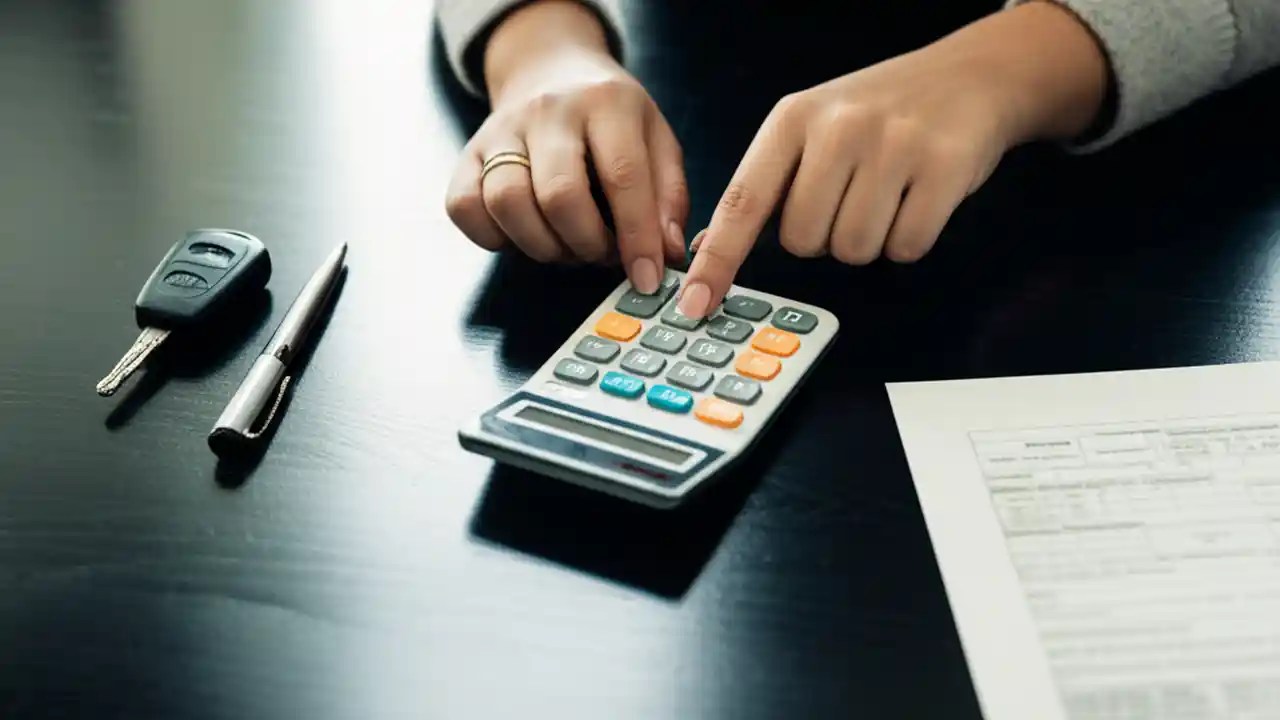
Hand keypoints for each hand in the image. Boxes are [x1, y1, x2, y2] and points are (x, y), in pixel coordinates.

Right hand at [445, 0, 686, 293]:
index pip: (622, 176)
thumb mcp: (656, 140)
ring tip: (566, 245)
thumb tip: (668, 253)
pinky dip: (493, 237)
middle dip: (586, 244)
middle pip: (559, 195)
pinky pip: (465, 208)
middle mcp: (548, 111)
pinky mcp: (467, 154)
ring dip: (542, 246)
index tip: (646, 279)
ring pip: (507, 203)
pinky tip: (524, 233)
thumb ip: (668, 196)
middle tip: (601, 253)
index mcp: (605, 104)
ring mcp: (500, 130)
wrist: (549, 69)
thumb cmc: (610, 117)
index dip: (637, 237)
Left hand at [677, 0, 1107, 317]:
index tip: (693, 303)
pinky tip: (916, 199)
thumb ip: (762, 188)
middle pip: (803, 241)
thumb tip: (708, 248)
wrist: (968, 76)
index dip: (717, 260)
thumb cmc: (878, 114)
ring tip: (885, 194)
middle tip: (849, 196)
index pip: (742, 202)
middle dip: (823, 236)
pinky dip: (909, 239)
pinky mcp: (944, 167)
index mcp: (792, 119)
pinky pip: (906, 247)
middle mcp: (838, 128)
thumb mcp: (809, 130)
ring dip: (868, 240)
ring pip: (853, 250)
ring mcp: (894, 145)